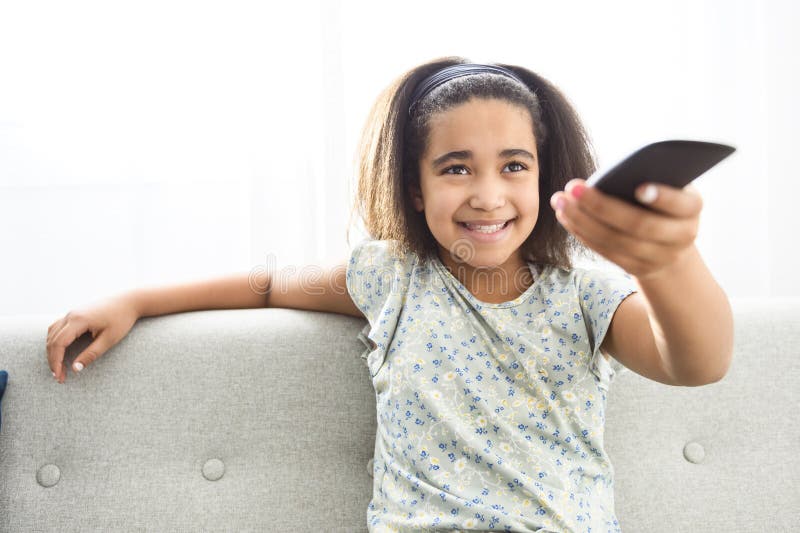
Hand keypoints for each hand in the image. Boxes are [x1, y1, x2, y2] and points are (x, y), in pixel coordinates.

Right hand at [46, 294, 140, 383]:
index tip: (59, 377)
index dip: (56, 362)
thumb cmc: (122, 319)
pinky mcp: (75, 313)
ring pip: (52, 333)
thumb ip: (91, 354)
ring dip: (52, 351)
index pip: (58, 344)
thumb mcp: (109, 339)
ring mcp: (72, 312)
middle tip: (59, 377)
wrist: (129, 301)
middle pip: (52, 340)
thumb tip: (75, 369)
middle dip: (53, 360)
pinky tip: (60, 351)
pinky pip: (57, 328)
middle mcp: (71, 315)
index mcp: (78, 320)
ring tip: (58, 367)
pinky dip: (55, 341)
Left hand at [549, 179, 702, 279]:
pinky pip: (606, 252)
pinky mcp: (637, 268)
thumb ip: (650, 176)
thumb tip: (614, 171)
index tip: (639, 187)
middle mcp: (681, 236)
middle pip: (639, 225)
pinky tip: (565, 216)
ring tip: (560, 200)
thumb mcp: (667, 185)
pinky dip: (582, 233)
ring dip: (583, 221)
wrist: (670, 241)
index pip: (681, 204)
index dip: (663, 197)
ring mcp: (659, 257)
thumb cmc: (662, 200)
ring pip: (616, 241)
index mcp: (692, 209)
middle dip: (602, 206)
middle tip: (573, 186)